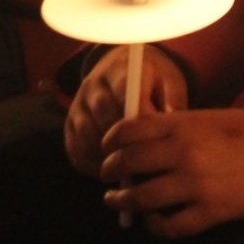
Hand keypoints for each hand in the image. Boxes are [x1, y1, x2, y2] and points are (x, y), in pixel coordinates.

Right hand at [65, 46, 188, 176]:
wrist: (123, 69)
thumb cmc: (153, 82)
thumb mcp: (169, 82)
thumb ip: (173, 99)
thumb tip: (172, 123)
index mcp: (119, 70)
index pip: (125, 92)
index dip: (140, 119)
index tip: (159, 142)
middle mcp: (94, 84)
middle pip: (104, 115)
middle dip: (126, 143)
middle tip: (148, 167)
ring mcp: (79, 103)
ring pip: (88, 134)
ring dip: (109, 157)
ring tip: (132, 173)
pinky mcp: (70, 122)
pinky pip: (76, 147)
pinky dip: (94, 165)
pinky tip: (115, 173)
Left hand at [100, 109, 243, 236]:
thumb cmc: (243, 129)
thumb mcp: (201, 118)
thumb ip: (170, 127)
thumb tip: (138, 141)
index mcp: (178, 125)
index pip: (128, 130)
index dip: (109, 140)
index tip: (104, 148)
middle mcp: (181, 153)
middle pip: (129, 163)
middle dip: (110, 170)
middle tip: (105, 175)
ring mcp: (196, 184)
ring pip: (144, 197)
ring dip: (123, 200)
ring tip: (115, 200)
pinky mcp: (213, 211)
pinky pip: (174, 225)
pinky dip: (156, 225)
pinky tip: (152, 220)